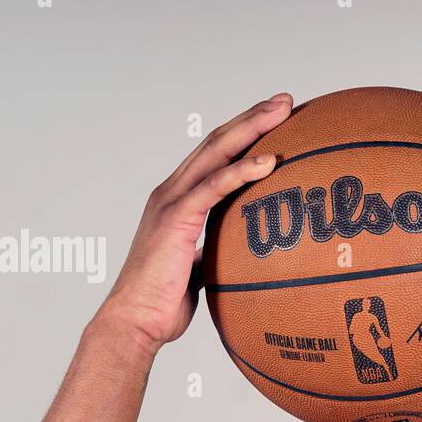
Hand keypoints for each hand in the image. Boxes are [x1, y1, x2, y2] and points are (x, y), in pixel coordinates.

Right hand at [95, 92, 293, 354]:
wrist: (136, 321)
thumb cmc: (164, 302)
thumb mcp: (199, 269)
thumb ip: (214, 252)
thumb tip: (238, 256)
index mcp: (178, 200)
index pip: (215, 155)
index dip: (244, 133)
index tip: (276, 119)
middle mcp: (172, 192)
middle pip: (218, 141)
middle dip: (253, 117)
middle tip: (285, 100)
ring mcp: (172, 201)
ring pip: (216, 152)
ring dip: (252, 128)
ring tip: (283, 111)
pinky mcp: (176, 218)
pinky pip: (214, 187)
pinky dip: (242, 171)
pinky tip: (269, 162)